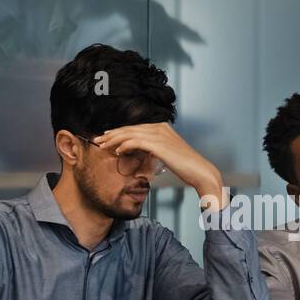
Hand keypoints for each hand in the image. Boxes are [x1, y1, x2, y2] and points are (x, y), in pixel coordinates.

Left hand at [94, 123, 225, 208]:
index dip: (120, 131)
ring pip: (130, 134)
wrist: (200, 171)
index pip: (136, 128)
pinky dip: (124, 145)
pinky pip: (136, 142)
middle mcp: (160, 128)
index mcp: (162, 128)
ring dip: (114, 139)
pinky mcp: (159, 145)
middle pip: (130, 128)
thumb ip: (155, 149)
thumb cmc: (185, 166)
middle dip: (113, 133)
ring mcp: (160, 135)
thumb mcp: (168, 153)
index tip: (107, 136)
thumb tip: (142, 151)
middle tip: (99, 139)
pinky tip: (117, 151)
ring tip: (103, 145)